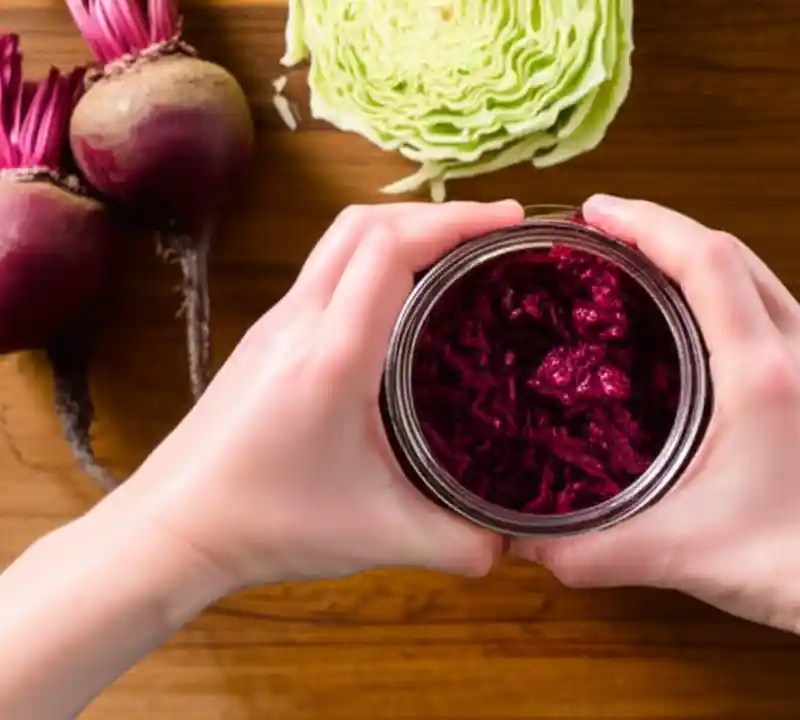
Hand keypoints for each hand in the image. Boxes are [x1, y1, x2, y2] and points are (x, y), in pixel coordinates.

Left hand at [113, 201, 523, 588]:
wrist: (172, 530)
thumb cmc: (269, 527)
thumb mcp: (381, 539)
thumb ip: (459, 542)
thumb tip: (515, 540)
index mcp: (332, 354)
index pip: (392, 248)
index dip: (455, 221)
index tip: (511, 222)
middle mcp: (300, 321)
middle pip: (367, 223)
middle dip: (437, 212)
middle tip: (497, 229)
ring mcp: (277, 324)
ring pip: (342, 239)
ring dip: (403, 227)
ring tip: (460, 250)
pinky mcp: (267, 338)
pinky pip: (329, 269)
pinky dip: (377, 256)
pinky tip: (408, 295)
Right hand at [517, 195, 799, 630]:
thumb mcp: (679, 554)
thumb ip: (589, 551)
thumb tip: (521, 545)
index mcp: (766, 371)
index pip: (705, 258)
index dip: (647, 221)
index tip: (597, 211)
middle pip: (734, 254)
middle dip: (667, 231)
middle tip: (609, 234)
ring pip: (764, 281)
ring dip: (706, 263)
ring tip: (650, 270)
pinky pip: (785, 315)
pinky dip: (738, 299)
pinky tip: (709, 330)